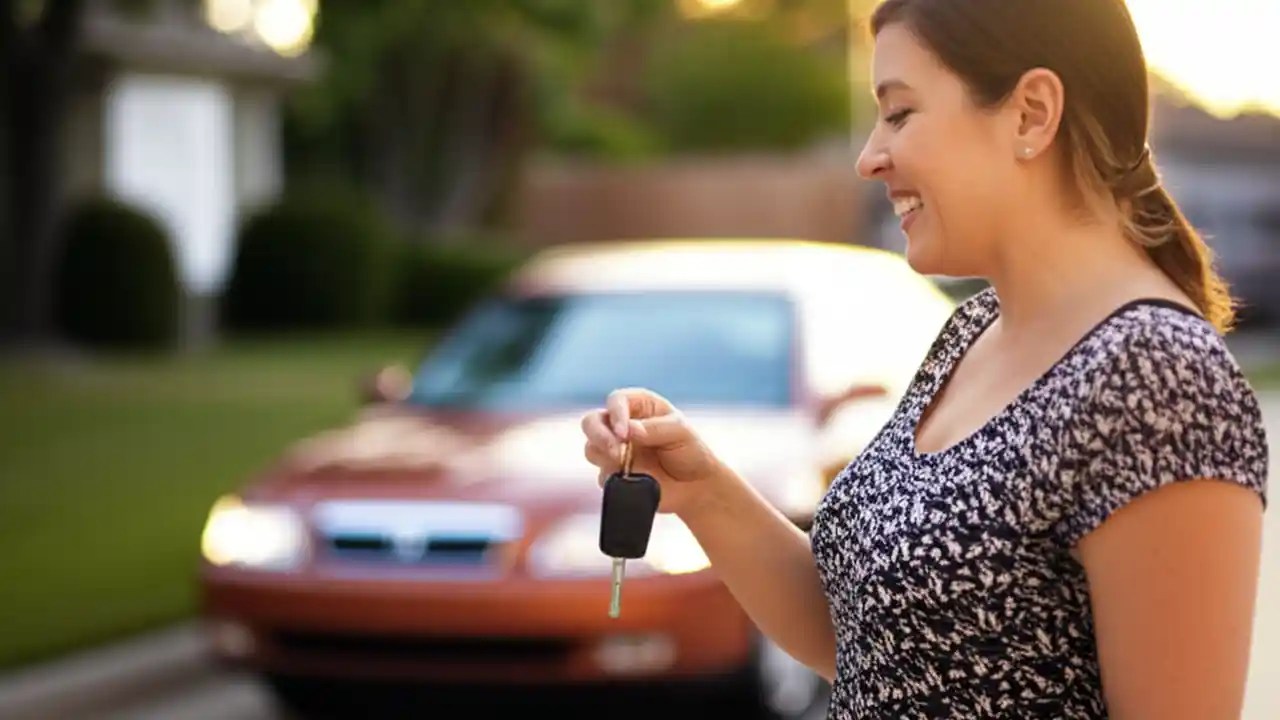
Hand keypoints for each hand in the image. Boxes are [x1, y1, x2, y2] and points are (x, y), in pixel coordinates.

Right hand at [580, 387, 726, 516]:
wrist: (696, 486)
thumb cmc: (691, 451)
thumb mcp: (681, 433)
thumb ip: (655, 429)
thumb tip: (629, 430)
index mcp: (640, 406)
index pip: (616, 400)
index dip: (616, 414)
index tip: (624, 433)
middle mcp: (623, 425)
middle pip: (592, 422)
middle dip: (598, 436)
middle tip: (615, 452)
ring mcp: (616, 450)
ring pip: (592, 449)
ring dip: (604, 457)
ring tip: (626, 468)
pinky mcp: (614, 474)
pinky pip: (602, 476)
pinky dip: (613, 479)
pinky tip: (633, 481)